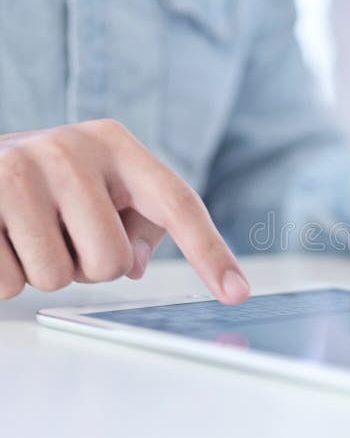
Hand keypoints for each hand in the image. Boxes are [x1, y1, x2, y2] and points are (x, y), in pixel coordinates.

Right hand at [0, 119, 248, 302]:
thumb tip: (135, 264)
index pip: (178, 204)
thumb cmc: (47, 182)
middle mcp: (70, 149)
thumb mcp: (101, 186)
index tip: (237, 293)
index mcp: (115, 144)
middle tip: (64, 235)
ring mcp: (18, 171)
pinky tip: (0, 237)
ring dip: (45, 270)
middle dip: (89, 266)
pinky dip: (6, 275)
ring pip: (59, 277)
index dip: (210, 252)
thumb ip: (137, 222)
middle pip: (113, 261)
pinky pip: (8, 282)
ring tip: (27, 232)